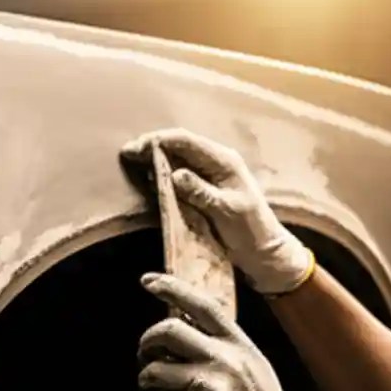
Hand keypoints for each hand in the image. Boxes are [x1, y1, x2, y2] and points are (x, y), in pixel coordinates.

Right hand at [121, 128, 313, 294]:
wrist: (263, 250)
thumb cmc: (250, 229)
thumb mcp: (227, 210)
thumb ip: (201, 192)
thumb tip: (175, 174)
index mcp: (224, 161)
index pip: (186, 141)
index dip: (158, 141)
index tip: (134, 148)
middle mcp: (216, 161)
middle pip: (179, 144)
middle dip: (152, 145)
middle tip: (127, 152)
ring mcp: (210, 173)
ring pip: (177, 156)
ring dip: (155, 157)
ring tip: (133, 161)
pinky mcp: (204, 186)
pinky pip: (179, 172)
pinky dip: (162, 171)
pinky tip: (148, 175)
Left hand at [137, 271, 330, 390]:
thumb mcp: (254, 366)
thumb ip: (224, 345)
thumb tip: (185, 325)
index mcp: (239, 345)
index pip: (203, 305)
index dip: (172, 287)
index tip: (147, 280)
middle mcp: (224, 361)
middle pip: (168, 329)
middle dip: (147, 342)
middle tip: (146, 356)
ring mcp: (210, 388)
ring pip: (153, 370)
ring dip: (146, 382)